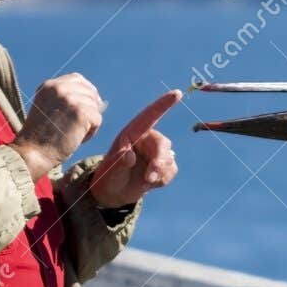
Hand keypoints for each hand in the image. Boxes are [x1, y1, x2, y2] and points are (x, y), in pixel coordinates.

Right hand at [6, 73, 105, 181]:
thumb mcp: (48, 108)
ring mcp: (71, 99)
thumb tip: (100, 101)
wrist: (33, 152)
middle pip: (90, 92)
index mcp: (49, 85)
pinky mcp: (81, 112)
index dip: (86, 91)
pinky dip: (91, 132)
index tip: (86, 106)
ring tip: (72, 133)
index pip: (77, 78)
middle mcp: (60, 88)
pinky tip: (76, 138)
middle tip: (77, 126)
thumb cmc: (41, 136)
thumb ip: (65, 99)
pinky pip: (97, 119)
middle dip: (90, 108)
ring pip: (95, 107)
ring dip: (89, 122)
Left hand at [89, 90, 182, 206]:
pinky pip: (172, 169)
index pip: (150, 116)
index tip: (177, 93)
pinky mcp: (163, 165)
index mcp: (132, 133)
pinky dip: (163, 179)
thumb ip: (119, 162)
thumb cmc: (109, 176)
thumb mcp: (110, 170)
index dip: (164, 104)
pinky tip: (151, 183)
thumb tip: (129, 155)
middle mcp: (146, 140)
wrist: (114, 193)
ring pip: (169, 157)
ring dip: (160, 172)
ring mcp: (156, 152)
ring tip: (147, 181)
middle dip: (159, 161)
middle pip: (163, 144)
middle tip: (151, 177)